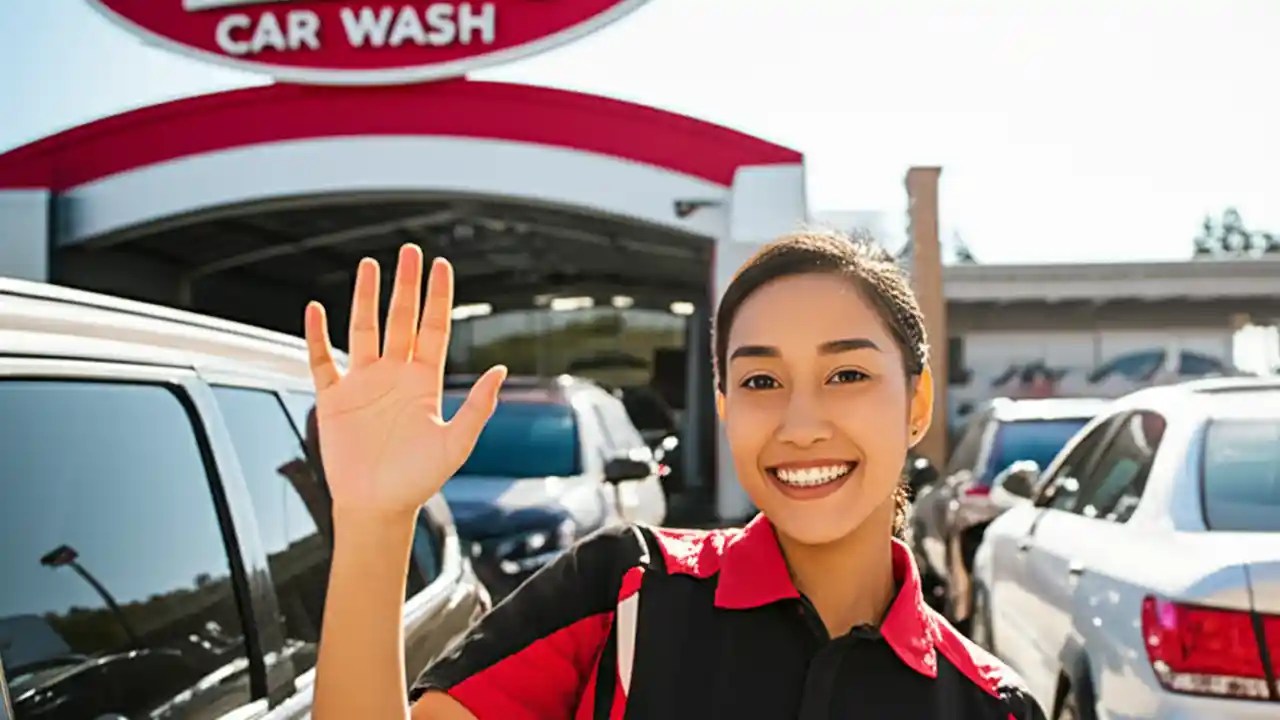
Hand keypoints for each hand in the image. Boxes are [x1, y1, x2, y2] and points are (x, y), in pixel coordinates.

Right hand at [303, 244, 506, 518]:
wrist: (377, 507)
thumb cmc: (419, 480)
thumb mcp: (456, 442)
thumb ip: (478, 406)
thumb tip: (501, 370)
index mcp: (425, 382)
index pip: (433, 328)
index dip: (437, 297)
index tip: (441, 264)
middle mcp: (395, 376)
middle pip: (401, 320)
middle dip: (405, 285)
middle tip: (409, 252)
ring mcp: (363, 385)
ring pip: (364, 330)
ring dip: (366, 299)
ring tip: (369, 266)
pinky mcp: (334, 400)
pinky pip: (322, 360)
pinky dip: (317, 335)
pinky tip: (316, 309)